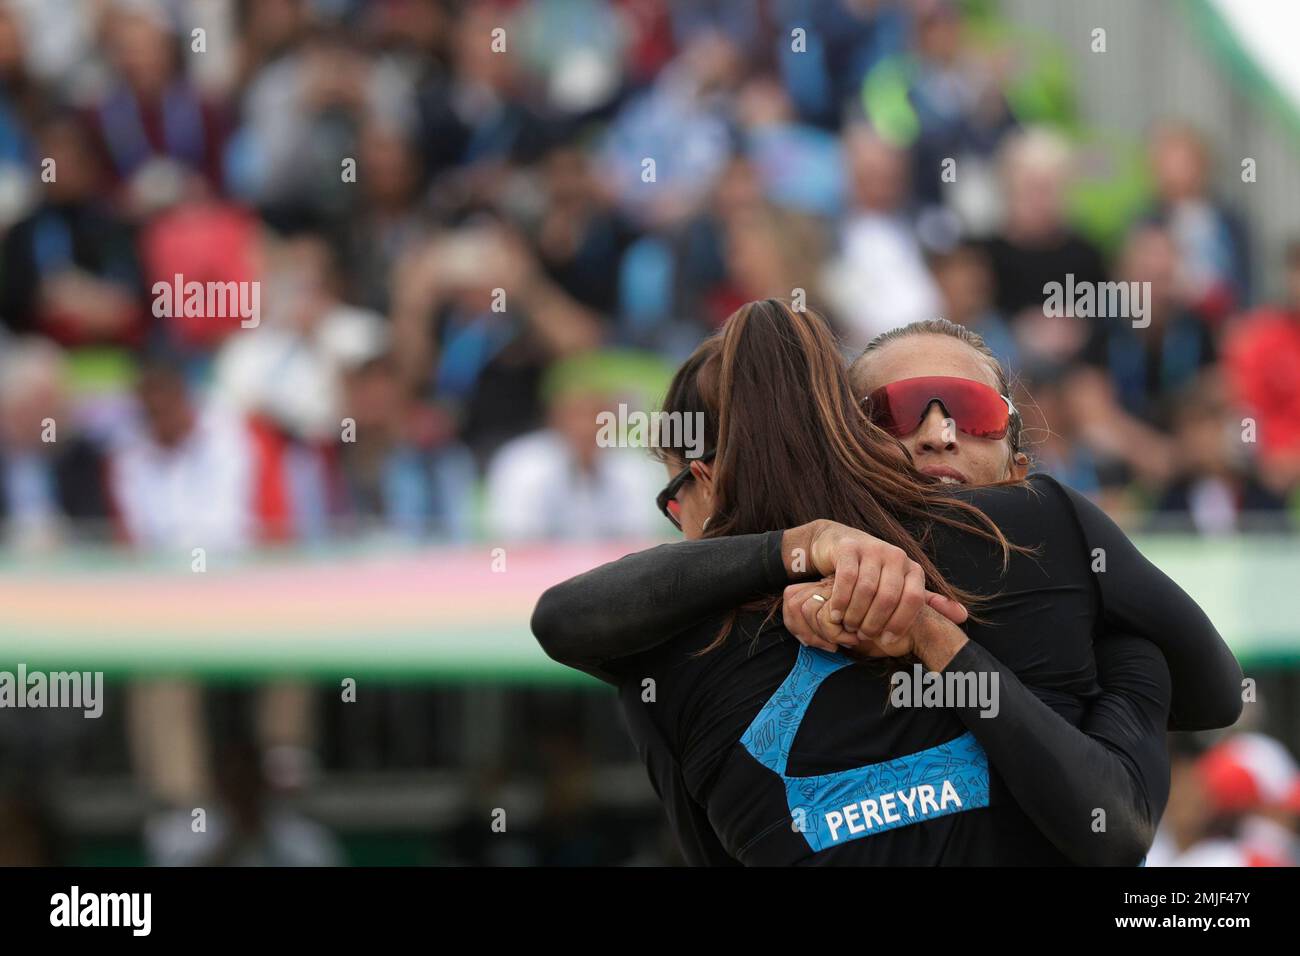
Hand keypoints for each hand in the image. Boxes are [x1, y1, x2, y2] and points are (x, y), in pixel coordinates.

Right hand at [798, 520, 966, 633]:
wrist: (840, 544)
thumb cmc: (873, 573)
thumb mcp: (901, 586)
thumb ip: (927, 602)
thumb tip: (963, 616)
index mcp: (912, 568)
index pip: (913, 600)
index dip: (900, 623)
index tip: (887, 640)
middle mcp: (895, 556)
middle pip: (889, 597)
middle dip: (874, 622)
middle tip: (863, 634)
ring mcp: (872, 549)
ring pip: (866, 589)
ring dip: (856, 614)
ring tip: (849, 625)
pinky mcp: (849, 547)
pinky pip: (847, 578)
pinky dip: (841, 600)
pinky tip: (836, 613)